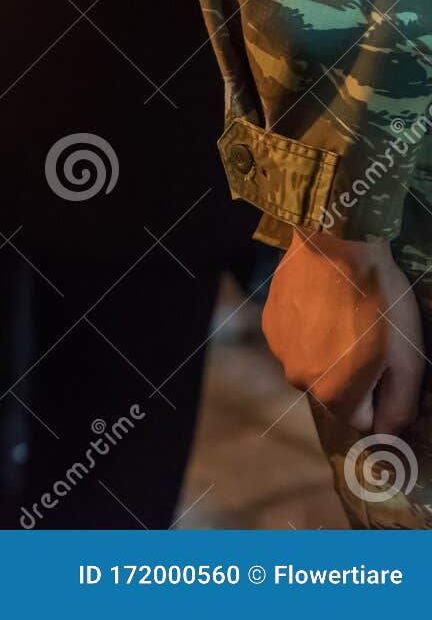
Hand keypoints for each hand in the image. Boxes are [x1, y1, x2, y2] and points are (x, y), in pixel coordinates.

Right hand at [264, 228, 424, 435]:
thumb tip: (387, 436)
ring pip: (314, 365)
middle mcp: (298, 379)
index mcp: (333, 393)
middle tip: (373, 338)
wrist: (337, 244)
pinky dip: (311, 331)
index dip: (385, 396)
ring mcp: (280, 350)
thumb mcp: (409, 359)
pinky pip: (296, 341)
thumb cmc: (381, 302)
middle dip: (356, 375)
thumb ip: (399, 407)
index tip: (393, 367)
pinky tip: (325, 305)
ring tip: (347, 317)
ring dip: (331, 352)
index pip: (365, 422)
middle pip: (336, 393)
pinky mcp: (270, 323)